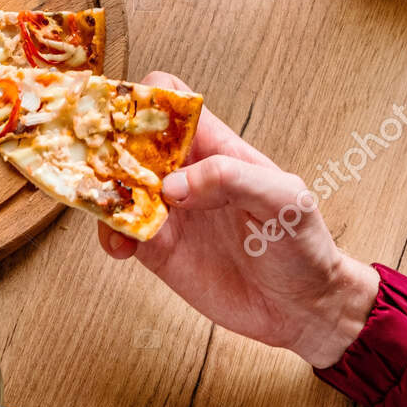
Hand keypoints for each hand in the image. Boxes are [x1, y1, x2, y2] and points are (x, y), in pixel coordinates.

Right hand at [97, 72, 378, 368]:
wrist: (304, 308)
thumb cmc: (303, 244)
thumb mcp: (283, 200)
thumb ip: (231, 178)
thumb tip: (172, 184)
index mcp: (214, 146)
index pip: (169, 98)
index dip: (145, 100)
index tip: (131, 123)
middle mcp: (184, 171)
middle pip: (128, 137)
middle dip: (107, 145)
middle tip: (102, 168)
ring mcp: (167, 209)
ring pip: (115, 184)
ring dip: (102, 192)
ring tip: (112, 214)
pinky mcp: (158, 247)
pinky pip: (119, 230)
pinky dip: (109, 233)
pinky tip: (121, 247)